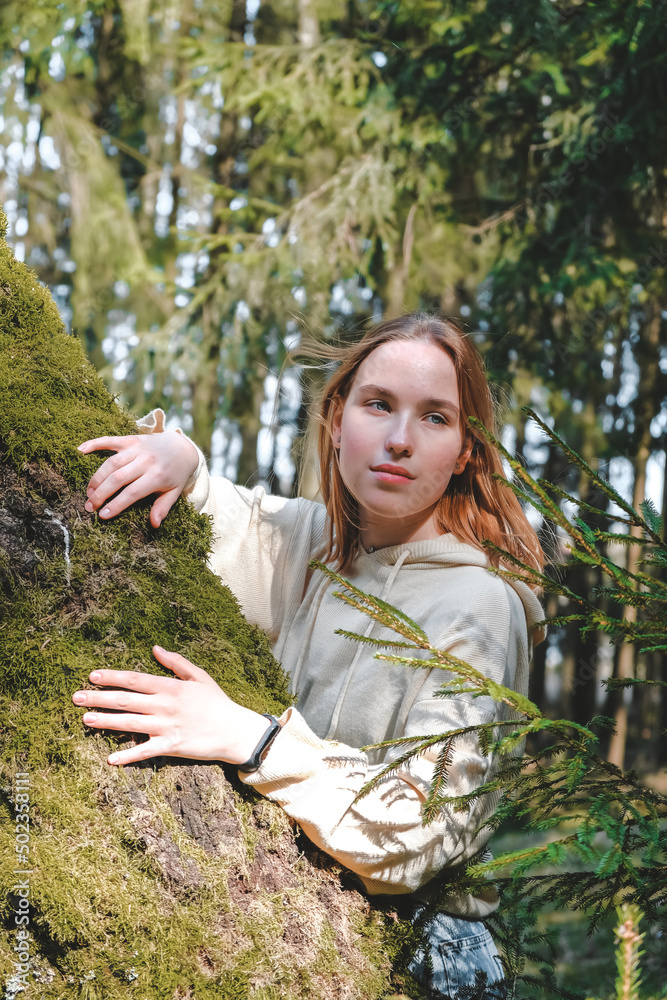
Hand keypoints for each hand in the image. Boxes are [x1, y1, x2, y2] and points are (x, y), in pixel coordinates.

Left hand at [71, 646, 272, 766]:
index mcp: (171, 687)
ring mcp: (167, 727)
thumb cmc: (216, 701)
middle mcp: (165, 706)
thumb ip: (176, 662)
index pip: (135, 679)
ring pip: (130, 724)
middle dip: (100, 698)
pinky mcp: (171, 747)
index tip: (93, 675)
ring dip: (106, 722)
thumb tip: (154, 648)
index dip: (113, 677)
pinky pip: (146, 752)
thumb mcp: (199, 676)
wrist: (234, 730)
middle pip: (126, 701)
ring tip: (85, 720)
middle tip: (76, 697)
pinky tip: (111, 759)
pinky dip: (129, 756)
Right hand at [77, 431, 198, 526]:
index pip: (132, 492)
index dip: (116, 504)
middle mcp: (146, 461)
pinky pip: (110, 440)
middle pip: (118, 478)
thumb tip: (154, 525)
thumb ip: (163, 507)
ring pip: (111, 463)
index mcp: (157, 476)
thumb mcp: (174, 492)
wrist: (181, 447)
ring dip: (97, 478)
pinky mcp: (130, 440)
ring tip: (88, 492)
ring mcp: (137, 448)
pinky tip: (80, 450)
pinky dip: (94, 443)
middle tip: (89, 506)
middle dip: (101, 494)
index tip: (102, 515)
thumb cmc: (175, 474)